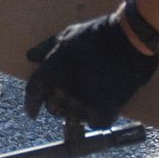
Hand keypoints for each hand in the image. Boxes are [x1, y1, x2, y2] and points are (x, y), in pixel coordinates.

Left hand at [23, 13, 158, 126]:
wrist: (128, 42)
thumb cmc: (96, 35)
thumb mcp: (67, 34)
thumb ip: (46, 48)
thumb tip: (30, 57)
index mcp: (50, 72)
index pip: (33, 94)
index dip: (31, 105)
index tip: (32, 113)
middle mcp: (62, 91)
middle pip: (53, 108)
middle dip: (59, 104)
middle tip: (72, 96)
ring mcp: (82, 103)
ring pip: (74, 118)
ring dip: (79, 112)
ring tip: (90, 99)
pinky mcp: (102, 112)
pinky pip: (95, 123)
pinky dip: (98, 117)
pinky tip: (103, 107)